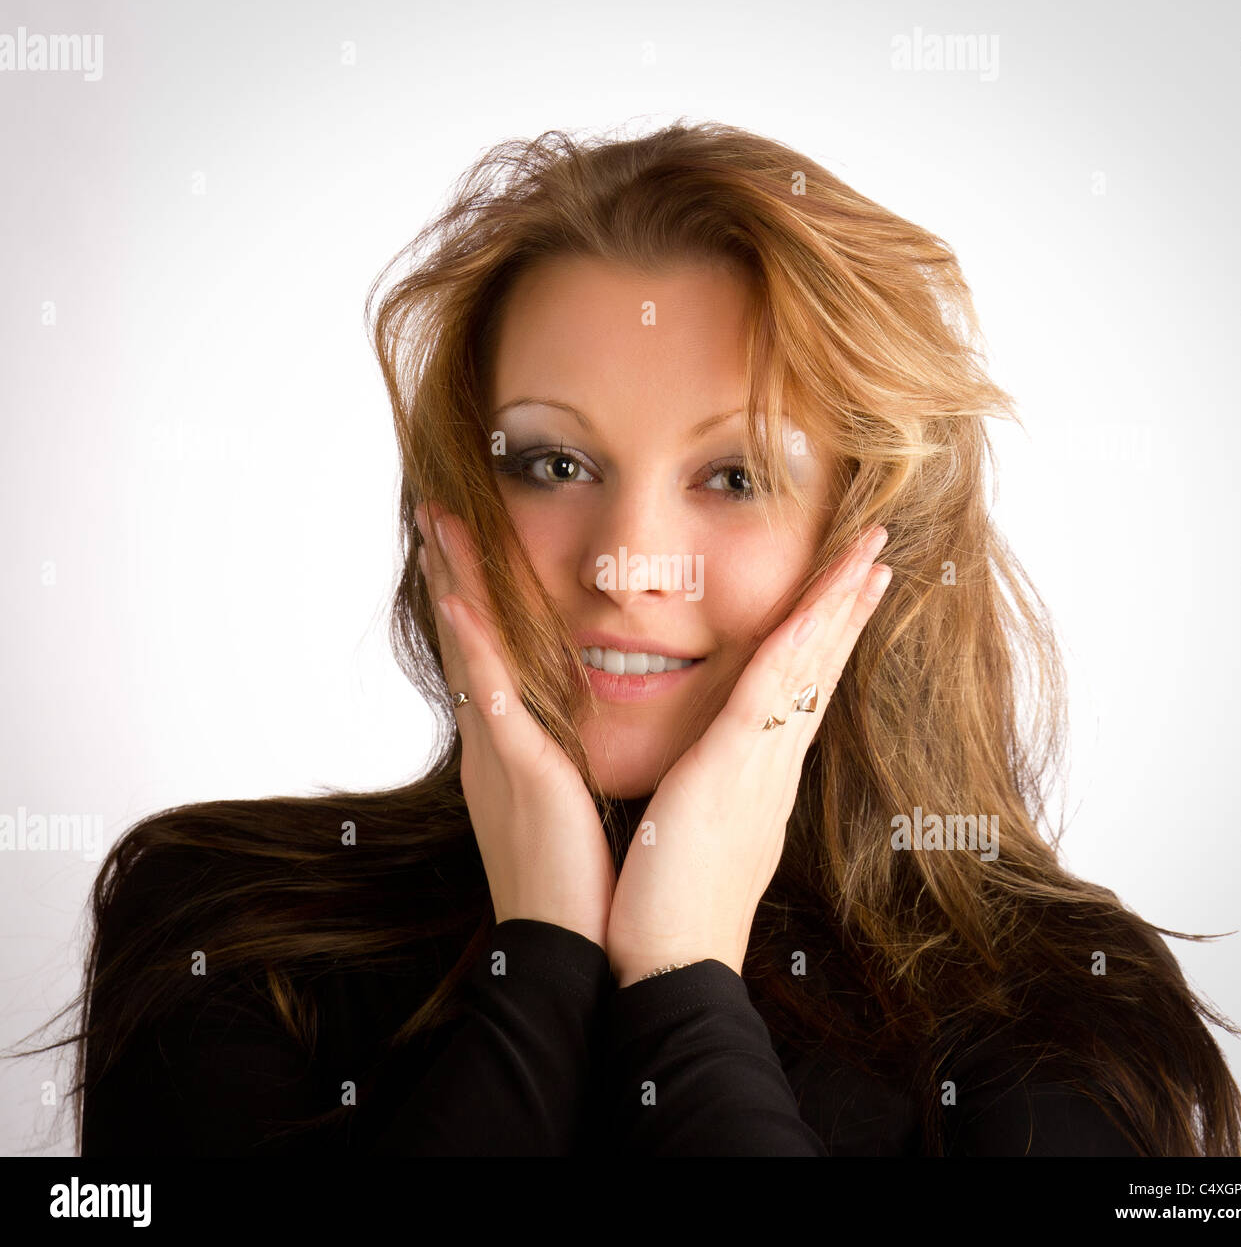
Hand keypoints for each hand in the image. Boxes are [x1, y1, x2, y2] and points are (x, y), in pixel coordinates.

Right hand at [415, 502, 615, 949]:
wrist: (566, 957)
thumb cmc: (573, 889)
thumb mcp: (562, 810)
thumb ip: (556, 764)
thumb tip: (566, 734)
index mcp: (508, 754)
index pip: (486, 659)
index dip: (473, 601)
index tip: (466, 549)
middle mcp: (492, 746)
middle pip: (467, 641)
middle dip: (453, 573)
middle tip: (437, 511)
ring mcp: (498, 758)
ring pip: (472, 652)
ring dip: (457, 585)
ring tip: (440, 524)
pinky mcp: (519, 776)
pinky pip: (492, 698)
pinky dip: (476, 647)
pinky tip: (460, 599)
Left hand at [604, 527, 893, 985]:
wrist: (671, 971)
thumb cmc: (672, 906)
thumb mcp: (698, 829)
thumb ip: (713, 789)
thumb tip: (713, 765)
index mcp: (761, 776)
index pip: (801, 689)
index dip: (826, 635)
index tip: (848, 588)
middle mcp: (773, 766)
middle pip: (819, 669)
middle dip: (848, 606)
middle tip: (878, 551)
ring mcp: (760, 767)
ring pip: (807, 670)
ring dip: (837, 608)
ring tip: (869, 558)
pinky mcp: (731, 772)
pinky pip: (771, 694)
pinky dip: (797, 644)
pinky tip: (817, 604)